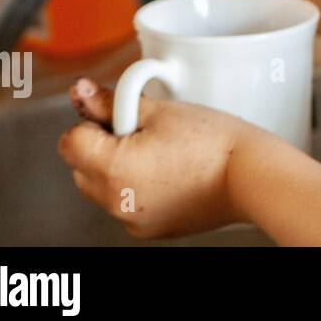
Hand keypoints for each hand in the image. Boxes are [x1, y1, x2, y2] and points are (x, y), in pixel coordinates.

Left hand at [57, 78, 256, 239]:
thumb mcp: (160, 111)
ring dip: (117, 169)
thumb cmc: (212, 141)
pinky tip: (170, 174)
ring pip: (102, 188)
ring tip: (161, 153)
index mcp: (111, 167)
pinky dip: (137, 190)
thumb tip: (80, 91)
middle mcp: (114, 200)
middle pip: (81, 167)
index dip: (93, 123)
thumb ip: (111, 103)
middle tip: (144, 132)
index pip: (71, 142)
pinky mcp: (149, 229)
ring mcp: (131, 219)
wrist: (249, 176)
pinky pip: (126, 205)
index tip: (120, 117)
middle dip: (102, 146)